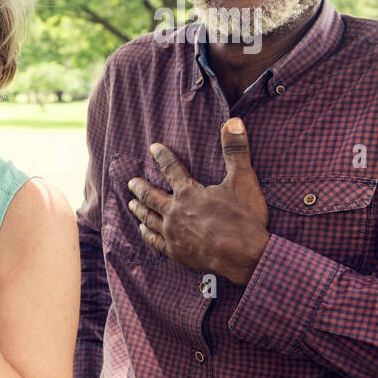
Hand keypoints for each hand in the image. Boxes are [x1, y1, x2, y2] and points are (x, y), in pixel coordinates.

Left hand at [127, 117, 269, 285]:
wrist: (246, 256)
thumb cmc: (244, 218)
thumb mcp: (244, 180)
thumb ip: (236, 150)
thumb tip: (233, 121)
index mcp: (188, 192)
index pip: (171, 169)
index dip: (162, 157)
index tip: (153, 148)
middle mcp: (174, 211)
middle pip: (151, 195)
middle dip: (140, 187)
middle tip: (131, 182)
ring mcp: (172, 233)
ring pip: (148, 217)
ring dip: (139, 209)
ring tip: (131, 204)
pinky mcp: (175, 252)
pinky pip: (154, 241)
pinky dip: (146, 233)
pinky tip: (142, 230)